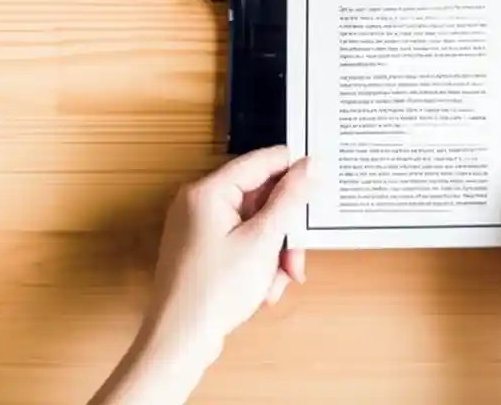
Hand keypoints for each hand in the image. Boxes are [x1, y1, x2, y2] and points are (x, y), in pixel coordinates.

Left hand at [91, 146, 310, 404]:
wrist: (180, 339)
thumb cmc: (215, 290)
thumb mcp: (263, 240)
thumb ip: (289, 199)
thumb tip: (310, 165)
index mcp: (209, 191)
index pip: (261, 161)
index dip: (294, 170)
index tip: (321, 183)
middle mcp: (200, 202)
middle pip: (260, 198)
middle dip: (284, 229)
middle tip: (297, 257)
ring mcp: (199, 226)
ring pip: (255, 224)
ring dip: (274, 251)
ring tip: (278, 281)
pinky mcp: (202, 248)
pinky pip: (241, 241)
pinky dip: (258, 261)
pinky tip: (263, 289)